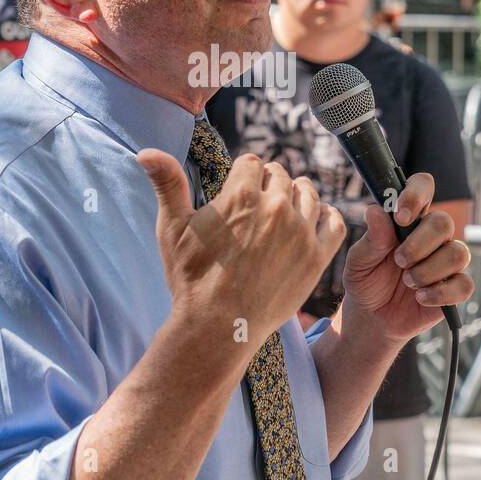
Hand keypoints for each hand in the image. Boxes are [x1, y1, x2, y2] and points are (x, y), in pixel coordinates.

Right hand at [137, 150, 345, 346]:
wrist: (218, 327)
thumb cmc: (191, 278)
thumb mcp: (173, 228)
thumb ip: (167, 183)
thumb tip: (146, 151)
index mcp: (243, 195)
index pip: (252, 163)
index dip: (243, 175)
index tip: (237, 190)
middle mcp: (277, 207)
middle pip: (280, 175)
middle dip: (266, 185)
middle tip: (255, 208)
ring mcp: (301, 232)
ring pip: (308, 193)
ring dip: (295, 197)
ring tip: (281, 213)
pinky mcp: (317, 257)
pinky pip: (334, 222)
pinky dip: (324, 218)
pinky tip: (310, 224)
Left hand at [339, 171, 473, 343]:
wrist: (372, 317)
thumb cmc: (366, 281)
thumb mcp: (359, 261)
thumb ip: (371, 238)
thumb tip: (375, 211)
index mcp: (408, 220)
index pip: (423, 187)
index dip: (416, 194)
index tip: (401, 216)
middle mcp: (431, 236)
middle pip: (444, 222)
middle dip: (419, 244)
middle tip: (398, 260)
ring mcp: (446, 261)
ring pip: (458, 253)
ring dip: (428, 270)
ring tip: (407, 282)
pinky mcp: (454, 288)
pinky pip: (464, 284)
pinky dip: (440, 293)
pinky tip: (420, 297)